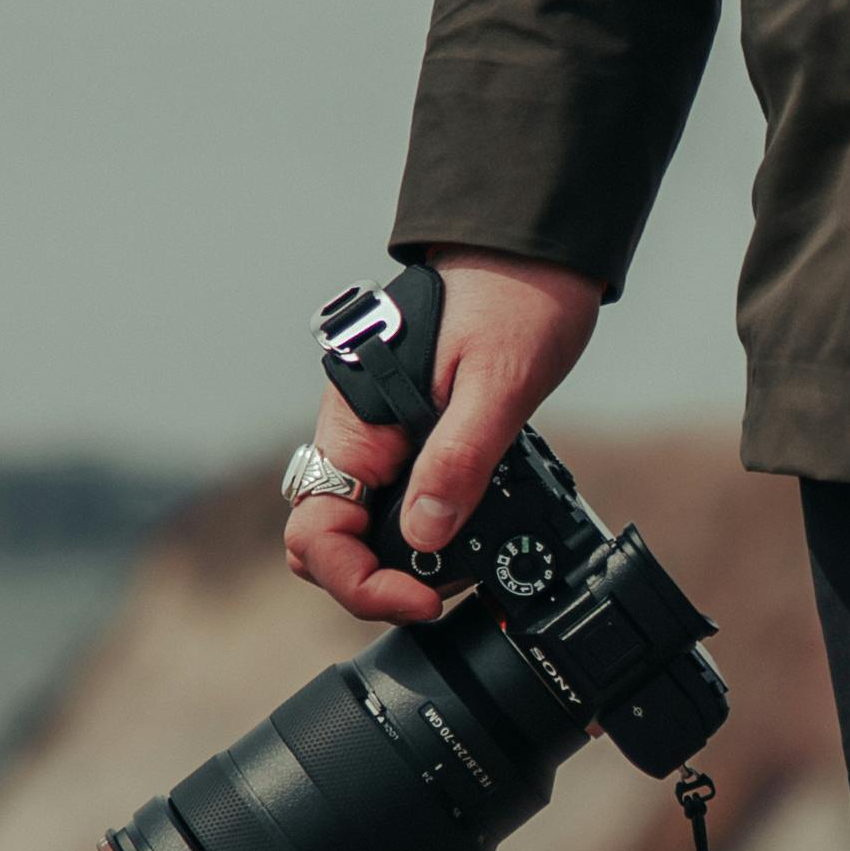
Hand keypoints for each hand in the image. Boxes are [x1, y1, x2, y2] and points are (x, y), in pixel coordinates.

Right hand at [279, 250, 605, 622]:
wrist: (532, 252)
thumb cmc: (515, 299)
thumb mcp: (498, 384)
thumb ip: (459, 459)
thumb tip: (426, 536)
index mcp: (357, 421)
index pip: (318, 533)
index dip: (362, 583)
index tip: (424, 599)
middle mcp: (354, 433)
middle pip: (326, 540)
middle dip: (373, 583)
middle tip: (442, 595)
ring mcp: (376, 436)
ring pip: (354, 526)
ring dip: (393, 563)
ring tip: (460, 573)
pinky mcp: (405, 435)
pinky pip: (388, 500)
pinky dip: (415, 533)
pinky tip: (461, 537)